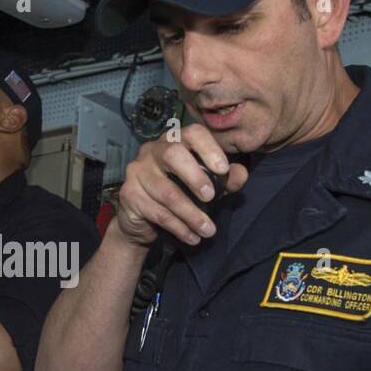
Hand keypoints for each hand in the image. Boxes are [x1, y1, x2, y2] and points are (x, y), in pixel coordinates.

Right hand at [116, 124, 246, 246]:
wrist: (142, 221)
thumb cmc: (178, 194)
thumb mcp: (206, 187)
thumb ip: (225, 180)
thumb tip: (241, 174)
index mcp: (174, 141)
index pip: (191, 133)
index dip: (208, 148)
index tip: (223, 169)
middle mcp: (152, 150)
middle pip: (172, 154)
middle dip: (195, 177)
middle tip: (211, 198)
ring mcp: (137, 172)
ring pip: (167, 192)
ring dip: (191, 214)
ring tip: (208, 230)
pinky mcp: (129, 195)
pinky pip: (157, 212)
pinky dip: (179, 227)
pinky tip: (192, 237)